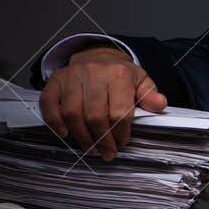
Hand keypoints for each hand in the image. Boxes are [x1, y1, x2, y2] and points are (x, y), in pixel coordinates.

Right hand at [38, 46, 166, 160]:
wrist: (96, 55)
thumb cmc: (120, 74)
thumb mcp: (140, 81)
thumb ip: (149, 95)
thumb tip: (160, 105)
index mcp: (118, 74)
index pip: (119, 112)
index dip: (120, 133)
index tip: (121, 144)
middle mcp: (93, 73)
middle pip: (95, 116)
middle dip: (102, 140)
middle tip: (107, 153)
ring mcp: (72, 76)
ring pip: (72, 113)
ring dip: (82, 137)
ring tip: (91, 148)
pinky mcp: (55, 81)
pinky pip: (49, 104)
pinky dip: (55, 122)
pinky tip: (65, 134)